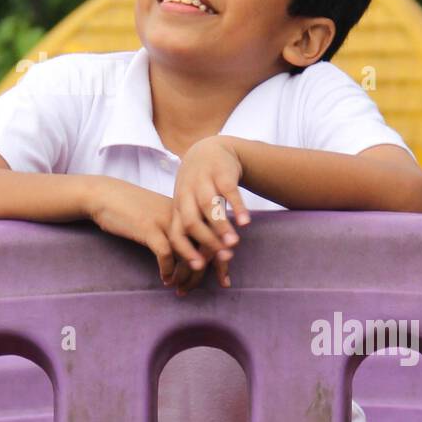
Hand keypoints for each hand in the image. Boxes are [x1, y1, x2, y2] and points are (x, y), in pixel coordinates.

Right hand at [85, 176, 216, 292]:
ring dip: (189, 273)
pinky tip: (166, 278)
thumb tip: (190, 255)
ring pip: (188, 251)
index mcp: (186, 210)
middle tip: (214, 286)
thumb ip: (176, 230)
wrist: (105, 195)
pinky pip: (165, 253)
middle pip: (206, 244)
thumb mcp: (160, 216)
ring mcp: (165, 221)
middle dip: (214, 268)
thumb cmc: (132, 209)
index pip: (214, 236)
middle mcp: (180, 214)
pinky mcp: (149, 228)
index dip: (221, 259)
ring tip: (185, 287)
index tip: (224, 279)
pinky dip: (167, 269)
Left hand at [170, 136, 251, 289]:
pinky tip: (246, 223)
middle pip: (190, 221)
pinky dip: (237, 207)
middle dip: (206, 242)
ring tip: (234, 244)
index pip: (175, 232)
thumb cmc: (201, 189)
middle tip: (224, 258)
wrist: (210, 150)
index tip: (198, 268)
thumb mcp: (192, 208)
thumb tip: (201, 271)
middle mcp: (187, 195)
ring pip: (208, 206)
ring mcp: (203, 182)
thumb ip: (197, 235)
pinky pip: (229, 191)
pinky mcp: (221, 173)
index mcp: (178, 207)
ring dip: (221, 226)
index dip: (184, 251)